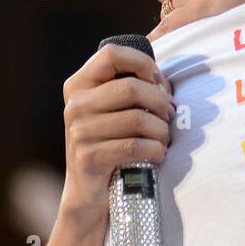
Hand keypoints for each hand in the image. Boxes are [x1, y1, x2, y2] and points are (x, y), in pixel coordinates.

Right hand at [60, 42, 175, 221]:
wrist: (89, 191)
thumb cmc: (110, 141)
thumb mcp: (112, 108)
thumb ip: (131, 86)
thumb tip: (163, 81)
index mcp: (79, 84)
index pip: (112, 53)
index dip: (142, 62)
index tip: (156, 81)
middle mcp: (75, 104)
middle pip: (132, 88)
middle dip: (160, 101)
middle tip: (169, 115)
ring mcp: (79, 131)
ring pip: (138, 119)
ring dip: (162, 130)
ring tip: (164, 138)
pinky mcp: (89, 158)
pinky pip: (135, 147)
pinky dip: (155, 150)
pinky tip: (158, 154)